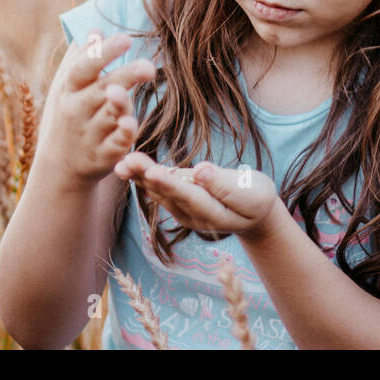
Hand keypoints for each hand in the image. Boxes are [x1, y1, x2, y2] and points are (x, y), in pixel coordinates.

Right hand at [38, 29, 155, 186]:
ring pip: (109, 116)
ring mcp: (89, 134)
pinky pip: (115, 144)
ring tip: (138, 89)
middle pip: (102, 90)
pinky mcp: (103, 156)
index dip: (103, 53)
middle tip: (148, 65)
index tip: (126, 39)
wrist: (59, 167)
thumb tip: (95, 29)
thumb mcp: (66, 87)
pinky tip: (132, 123)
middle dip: (125, 76)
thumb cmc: (69, 115)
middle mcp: (77, 110)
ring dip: (122, 103)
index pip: (84, 68)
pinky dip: (123, 135)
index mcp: (70, 89)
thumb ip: (81, 58)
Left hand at [114, 152, 280, 240]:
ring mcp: (183, 211)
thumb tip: (202, 170)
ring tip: (122, 162)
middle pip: (169, 194)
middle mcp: (194, 217)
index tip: (154, 172)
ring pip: (159, 191)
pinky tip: (128, 166)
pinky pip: (158, 188)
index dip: (171, 185)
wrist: (252, 214)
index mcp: (215, 215)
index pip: (190, 197)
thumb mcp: (253, 192)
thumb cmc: (256, 198)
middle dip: (147, 177)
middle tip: (128, 162)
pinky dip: (143, 176)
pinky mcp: (177, 202)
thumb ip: (227, 186)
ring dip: (140, 176)